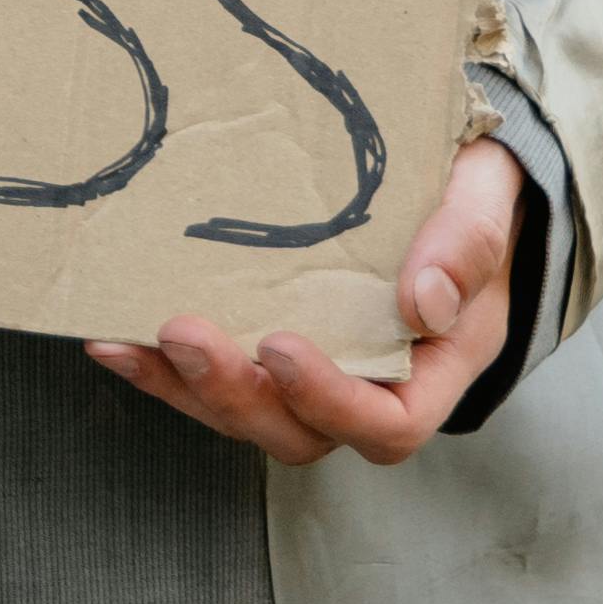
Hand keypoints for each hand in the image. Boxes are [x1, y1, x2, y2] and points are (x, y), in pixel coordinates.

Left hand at [85, 137, 522, 466]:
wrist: (454, 170)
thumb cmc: (476, 188)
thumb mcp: (487, 198)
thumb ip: (466, 242)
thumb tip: (424, 303)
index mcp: (439, 366)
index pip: (390, 425)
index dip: (330, 401)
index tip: (279, 346)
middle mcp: (377, 385)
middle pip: (303, 433)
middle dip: (237, 396)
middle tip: (184, 335)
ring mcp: (321, 370)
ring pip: (251, 414)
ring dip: (187, 388)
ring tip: (131, 341)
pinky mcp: (273, 346)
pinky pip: (220, 379)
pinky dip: (165, 368)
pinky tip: (115, 338)